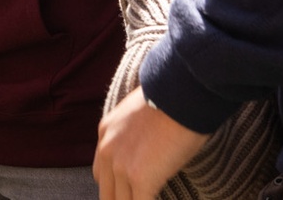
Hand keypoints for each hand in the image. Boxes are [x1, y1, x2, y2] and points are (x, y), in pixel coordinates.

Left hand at [93, 87, 207, 199]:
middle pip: (107, 193)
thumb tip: (149, 150)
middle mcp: (107, 150)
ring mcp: (121, 166)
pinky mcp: (140, 178)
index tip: (131, 194)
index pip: (102, 173)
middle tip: (138, 198)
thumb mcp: (138, 114)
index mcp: (105, 133)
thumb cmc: (170, 100)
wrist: (180, 93)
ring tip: (148, 198)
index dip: (117, 188)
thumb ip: (134, 135)